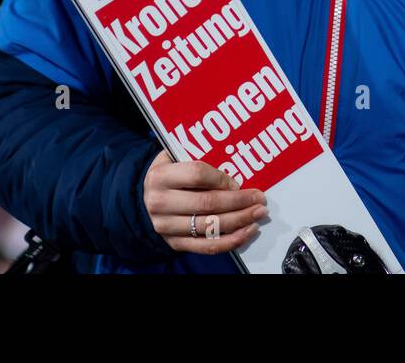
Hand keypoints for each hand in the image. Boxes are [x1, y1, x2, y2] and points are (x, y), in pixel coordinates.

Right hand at [142, 149, 267, 254]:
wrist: (145, 199)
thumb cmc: (169, 174)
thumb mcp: (175, 158)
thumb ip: (200, 159)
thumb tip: (236, 169)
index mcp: (160, 176)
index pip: (197, 174)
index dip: (222, 178)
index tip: (239, 182)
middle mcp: (160, 203)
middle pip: (207, 203)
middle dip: (239, 202)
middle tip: (260, 199)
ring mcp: (166, 226)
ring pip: (210, 226)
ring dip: (240, 221)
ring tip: (258, 214)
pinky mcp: (175, 243)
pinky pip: (206, 246)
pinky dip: (230, 241)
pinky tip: (246, 232)